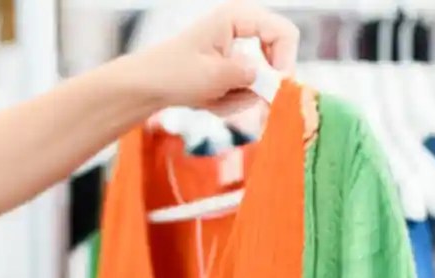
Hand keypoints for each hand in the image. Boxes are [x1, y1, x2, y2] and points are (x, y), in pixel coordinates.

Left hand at [133, 1, 298, 114]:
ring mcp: (240, 48)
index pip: (285, 33)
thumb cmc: (172, 73)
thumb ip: (246, 75)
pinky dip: (234, 100)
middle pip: (279, 57)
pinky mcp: (234, 67)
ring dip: (243, 97)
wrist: (147, 86)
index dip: (286, 61)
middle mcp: (243, 27)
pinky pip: (250, 89)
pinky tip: (212, 100)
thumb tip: (271, 80)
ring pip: (264, 79)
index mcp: (237, 17)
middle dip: (264, 85)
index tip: (276, 87)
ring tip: (215, 99)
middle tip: (248, 104)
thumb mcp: (211, 76)